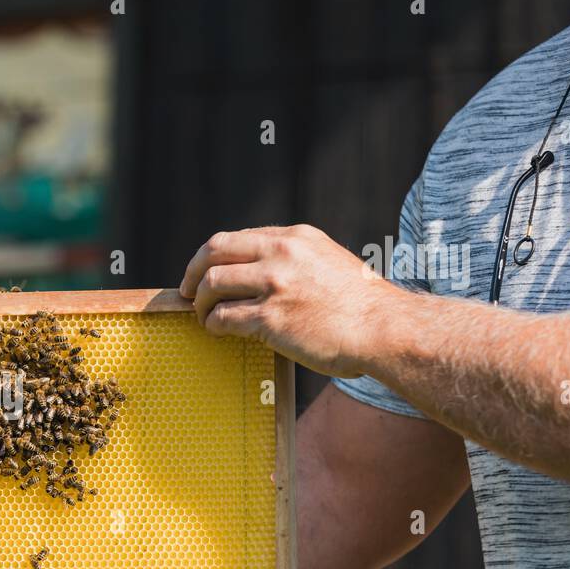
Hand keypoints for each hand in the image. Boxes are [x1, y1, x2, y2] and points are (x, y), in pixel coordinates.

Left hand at [180, 224, 397, 377]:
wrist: (384, 328)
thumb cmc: (361, 304)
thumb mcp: (329, 261)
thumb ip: (296, 260)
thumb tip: (263, 272)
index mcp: (295, 237)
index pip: (238, 237)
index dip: (214, 256)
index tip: (206, 271)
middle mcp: (281, 254)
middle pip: (214, 250)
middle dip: (192, 271)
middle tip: (186, 289)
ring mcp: (275, 284)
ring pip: (212, 283)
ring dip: (199, 301)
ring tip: (202, 315)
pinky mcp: (270, 318)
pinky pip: (223, 317)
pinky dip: (211, 324)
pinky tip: (215, 331)